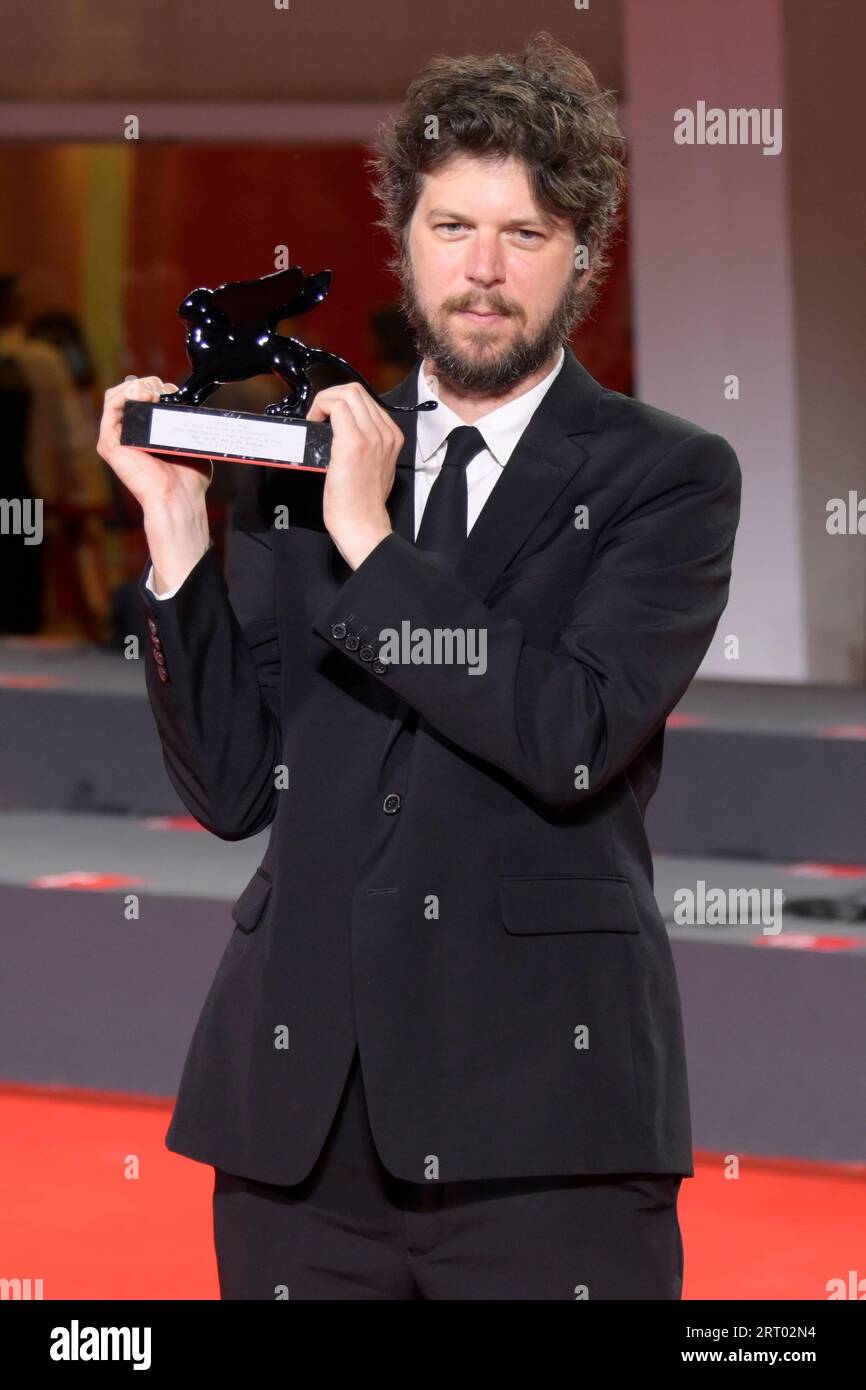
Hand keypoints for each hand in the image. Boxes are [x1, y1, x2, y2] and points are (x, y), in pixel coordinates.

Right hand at [97, 376, 212, 509]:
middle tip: (164, 388)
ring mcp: (115, 440)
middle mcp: (127, 438)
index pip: (141, 403)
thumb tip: (192, 409)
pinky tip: (144, 393)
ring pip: (115, 397)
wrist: (179, 497)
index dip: (156, 389)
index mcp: (144, 438)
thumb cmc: (188, 480)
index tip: (174, 390)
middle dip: (147, 384)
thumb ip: (186, 428)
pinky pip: (110, 407)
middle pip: (127, 396)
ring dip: (135, 386)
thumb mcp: (190, 445)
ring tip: (154, 389)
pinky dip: (125, 393)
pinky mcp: (109, 443)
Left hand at [307, 381, 401, 568]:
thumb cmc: (363, 504)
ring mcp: (371, 437)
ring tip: (315, 418)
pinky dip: (320, 408)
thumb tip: (342, 433)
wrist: (363, 526)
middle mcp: (385, 433)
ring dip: (325, 401)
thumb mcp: (374, 468)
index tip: (327, 419)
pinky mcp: (353, 444)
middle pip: (356, 391)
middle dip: (331, 397)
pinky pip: (336, 407)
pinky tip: (313, 422)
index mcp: (392, 437)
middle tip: (318, 415)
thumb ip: (367, 446)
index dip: (341, 403)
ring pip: (347, 394)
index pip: (366, 401)